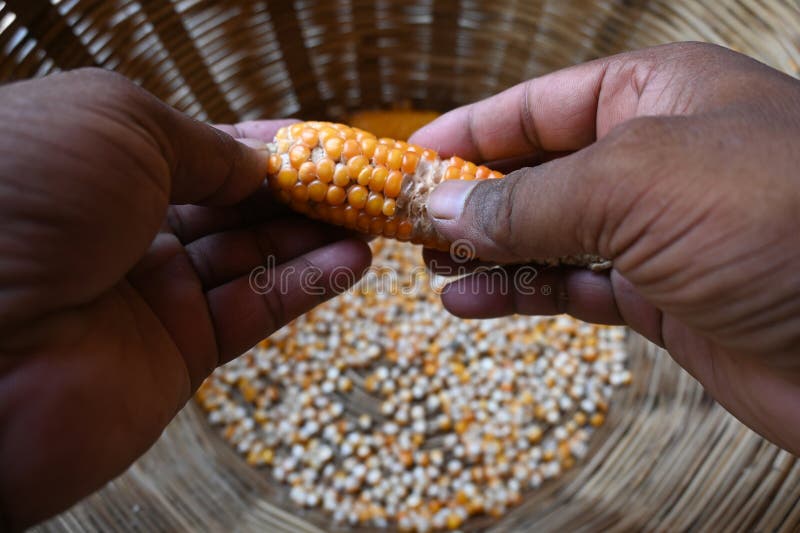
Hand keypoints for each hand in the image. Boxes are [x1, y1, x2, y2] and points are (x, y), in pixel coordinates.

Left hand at [0, 68, 370, 528]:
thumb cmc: (24, 199)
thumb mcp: (119, 126)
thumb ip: (202, 144)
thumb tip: (259, 161)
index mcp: (98, 164)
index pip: (201, 151)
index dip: (265, 146)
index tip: (325, 143)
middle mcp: (123, 228)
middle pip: (234, 206)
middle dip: (301, 192)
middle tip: (365, 183)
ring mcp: (149, 294)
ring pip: (251, 257)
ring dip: (315, 238)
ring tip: (375, 222)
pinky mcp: (174, 354)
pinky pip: (252, 310)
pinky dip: (305, 286)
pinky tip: (351, 263)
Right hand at [411, 43, 799, 454]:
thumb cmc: (780, 223)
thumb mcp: (633, 183)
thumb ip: (527, 199)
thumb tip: (437, 210)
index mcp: (656, 95)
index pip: (539, 105)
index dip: (469, 132)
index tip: (408, 160)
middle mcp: (656, 156)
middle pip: (538, 170)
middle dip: (470, 198)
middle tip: (407, 225)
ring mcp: (661, 231)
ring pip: (550, 234)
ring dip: (487, 252)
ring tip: (429, 269)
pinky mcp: (665, 297)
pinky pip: (574, 286)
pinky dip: (523, 294)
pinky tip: (472, 303)